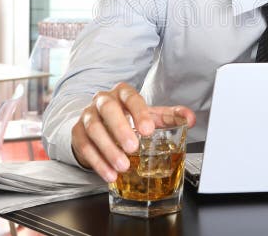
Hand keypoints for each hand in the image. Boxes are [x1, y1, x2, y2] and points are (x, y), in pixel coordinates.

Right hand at [71, 82, 195, 181]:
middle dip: (120, 128)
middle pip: (108, 109)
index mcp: (122, 93)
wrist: (101, 122)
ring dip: (108, 149)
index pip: (130, 97)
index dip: (139, 112)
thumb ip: (171, 116)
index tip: (148, 130)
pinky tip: (109, 174)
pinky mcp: (77, 132)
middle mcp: (103, 100)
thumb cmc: (129, 117)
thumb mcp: (151, 115)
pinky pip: (84, 146)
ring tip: (123, 166)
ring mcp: (88, 115)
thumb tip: (190, 119)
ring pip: (94, 128)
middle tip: (133, 147)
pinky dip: (97, 162)